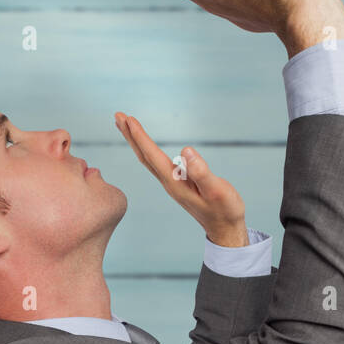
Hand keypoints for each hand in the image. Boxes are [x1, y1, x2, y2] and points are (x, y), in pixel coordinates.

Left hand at [114, 112, 247, 247]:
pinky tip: (147, 147)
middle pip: (144, 156)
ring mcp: (172, 184)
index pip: (152, 156)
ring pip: (148, 159)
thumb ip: (201, 172)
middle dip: (130, 135)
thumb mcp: (216, 190)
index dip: (140, 137)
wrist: (225, 228)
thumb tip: (186, 151)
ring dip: (136, 142)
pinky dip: (147, 150)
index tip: (128, 119)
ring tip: (126, 125)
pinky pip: (156, 163)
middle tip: (118, 116)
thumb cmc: (224, 209)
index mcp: (175, 182)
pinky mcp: (177, 184)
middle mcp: (168, 183)